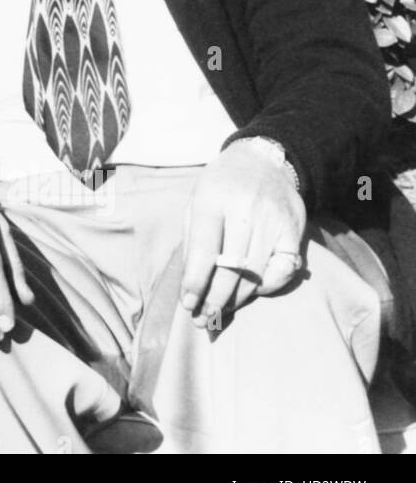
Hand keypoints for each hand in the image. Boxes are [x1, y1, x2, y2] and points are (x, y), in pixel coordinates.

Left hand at [180, 140, 306, 327]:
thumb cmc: (220, 187)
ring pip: (256, 273)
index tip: (188, 305)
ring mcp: (273, 220)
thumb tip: (190, 285)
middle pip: (231, 268)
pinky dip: (268, 287)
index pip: (204, 249)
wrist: (262, 162)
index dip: (196, 282)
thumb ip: (193, 242)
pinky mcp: (294, 230)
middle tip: (205, 320)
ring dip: (238, 299)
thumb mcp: (196, 203)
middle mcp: (245, 210)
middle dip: (215, 299)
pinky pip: (283, 270)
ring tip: (222, 311)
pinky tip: (253, 292)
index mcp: (212, 200)